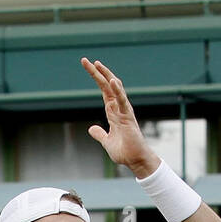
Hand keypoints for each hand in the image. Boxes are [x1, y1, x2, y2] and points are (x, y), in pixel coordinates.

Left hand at [81, 59, 157, 176]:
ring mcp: (124, 110)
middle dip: (97, 73)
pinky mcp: (128, 117)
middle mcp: (119, 107)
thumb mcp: (107, 141)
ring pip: (114, 88)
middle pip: (107, 85)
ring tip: (96, 64)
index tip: (88, 67)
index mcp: (113, 111)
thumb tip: (91, 129)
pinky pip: (122, 101)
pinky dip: (118, 91)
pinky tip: (112, 81)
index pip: (104, 90)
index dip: (96, 78)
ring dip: (105, 76)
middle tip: (86, 60)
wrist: (134, 160)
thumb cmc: (124, 151)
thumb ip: (100, 134)